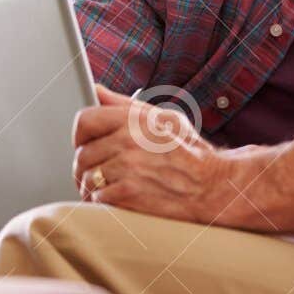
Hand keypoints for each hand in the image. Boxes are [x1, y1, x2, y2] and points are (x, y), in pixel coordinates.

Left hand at [72, 86, 237, 223]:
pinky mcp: (128, 194)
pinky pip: (97, 197)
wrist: (214, 186)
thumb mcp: (163, 117)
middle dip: (88, 167)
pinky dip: (103, 202)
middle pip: (82, 154)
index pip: (84, 121)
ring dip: (94, 186)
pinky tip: (117, 199)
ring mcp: (127, 168)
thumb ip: (125, 104)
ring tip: (109, 188)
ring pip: (87, 178)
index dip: (80, 136)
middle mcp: (127, 141)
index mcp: (133, 119)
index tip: (86, 145)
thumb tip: (97, 91)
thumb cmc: (190, 152)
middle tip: (101, 173)